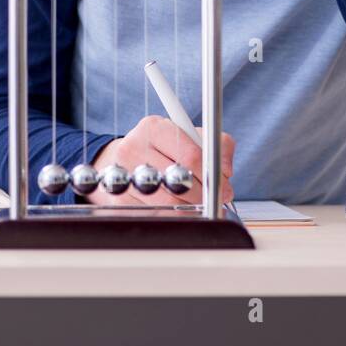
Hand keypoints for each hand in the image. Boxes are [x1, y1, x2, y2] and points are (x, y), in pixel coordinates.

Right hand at [84, 115, 234, 206]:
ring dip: (191, 209)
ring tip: (198, 205)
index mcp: (153, 127)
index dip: (212, 175)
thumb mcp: (192, 136)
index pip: (190, 155)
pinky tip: (179, 210)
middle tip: (215, 199)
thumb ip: (219, 144)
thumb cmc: (166, 149)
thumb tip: (225, 170)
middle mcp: (132, 149)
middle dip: (204, 195)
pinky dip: (174, 217)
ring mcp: (122, 176)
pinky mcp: (119, 201)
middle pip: (179, 181)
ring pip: (169, 203)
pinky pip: (156, 216)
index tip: (224, 186)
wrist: (128, 161)